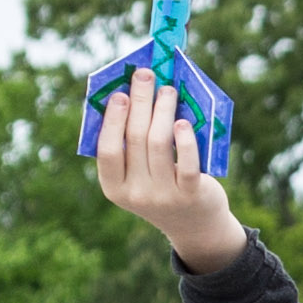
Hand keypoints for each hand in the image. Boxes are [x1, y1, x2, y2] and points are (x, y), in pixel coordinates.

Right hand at [86, 77, 248, 271]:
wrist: (195, 226)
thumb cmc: (162, 188)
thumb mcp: (139, 176)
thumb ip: (131, 148)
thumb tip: (131, 97)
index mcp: (114, 188)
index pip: (107, 150)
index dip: (112, 120)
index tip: (119, 94)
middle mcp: (137, 194)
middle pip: (135, 139)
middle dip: (140, 102)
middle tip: (144, 75)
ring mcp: (165, 196)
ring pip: (160, 144)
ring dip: (163, 111)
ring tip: (168, 91)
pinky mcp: (192, 195)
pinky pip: (187, 162)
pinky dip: (185, 139)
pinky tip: (183, 121)